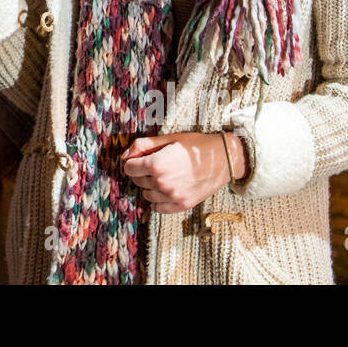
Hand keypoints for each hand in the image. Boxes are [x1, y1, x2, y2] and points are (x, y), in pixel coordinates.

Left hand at [121, 132, 249, 212]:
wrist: (222, 159)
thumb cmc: (195, 146)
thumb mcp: (168, 138)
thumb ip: (143, 145)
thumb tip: (125, 155)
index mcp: (157, 164)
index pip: (129, 168)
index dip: (133, 162)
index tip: (141, 159)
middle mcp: (163, 183)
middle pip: (137, 181)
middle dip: (142, 172)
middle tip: (157, 164)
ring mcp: (172, 196)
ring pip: (147, 195)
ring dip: (151, 186)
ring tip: (164, 175)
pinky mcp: (182, 205)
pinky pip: (159, 208)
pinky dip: (159, 200)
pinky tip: (167, 189)